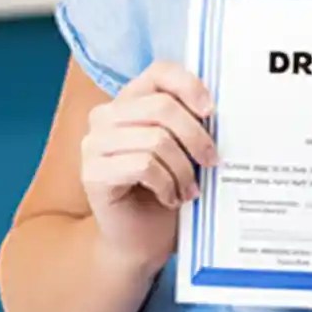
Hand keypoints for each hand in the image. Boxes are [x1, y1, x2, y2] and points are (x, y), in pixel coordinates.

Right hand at [80, 61, 218, 273]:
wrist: (141, 239)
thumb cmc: (167, 189)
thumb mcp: (184, 149)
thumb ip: (193, 122)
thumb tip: (219, 108)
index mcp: (130, 100)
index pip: (160, 72)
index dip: (190, 85)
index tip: (211, 112)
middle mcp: (106, 116)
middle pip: (162, 107)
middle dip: (196, 137)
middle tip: (212, 161)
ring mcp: (94, 144)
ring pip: (155, 140)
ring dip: (182, 169)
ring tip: (190, 188)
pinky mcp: (92, 173)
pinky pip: (142, 166)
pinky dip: (166, 184)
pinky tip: (171, 197)